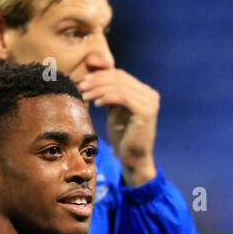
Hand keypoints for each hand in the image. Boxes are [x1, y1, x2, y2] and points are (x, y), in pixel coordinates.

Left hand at [76, 69, 159, 185]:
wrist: (133, 158)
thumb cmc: (123, 136)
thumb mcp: (115, 110)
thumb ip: (110, 93)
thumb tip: (93, 76)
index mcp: (145, 92)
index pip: (120, 75)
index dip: (100, 75)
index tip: (84, 81)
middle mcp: (151, 95)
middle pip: (120, 78)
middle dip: (97, 81)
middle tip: (81, 86)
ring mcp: (150, 103)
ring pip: (119, 87)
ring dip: (98, 89)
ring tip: (85, 96)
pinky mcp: (146, 112)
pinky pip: (122, 97)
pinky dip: (107, 98)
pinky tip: (96, 105)